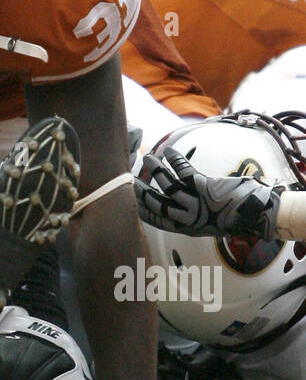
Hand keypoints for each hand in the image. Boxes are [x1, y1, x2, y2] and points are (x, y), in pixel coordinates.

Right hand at [135, 144, 281, 239]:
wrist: (250, 214)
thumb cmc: (228, 218)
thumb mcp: (203, 224)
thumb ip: (186, 218)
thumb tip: (169, 206)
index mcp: (183, 227)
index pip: (154, 219)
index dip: (139, 208)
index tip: (129, 199)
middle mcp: (185, 217)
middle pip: (155, 201)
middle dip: (140, 188)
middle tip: (129, 178)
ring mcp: (193, 202)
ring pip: (167, 183)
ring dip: (155, 168)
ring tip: (146, 157)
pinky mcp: (202, 186)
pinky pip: (183, 170)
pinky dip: (174, 159)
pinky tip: (168, 151)